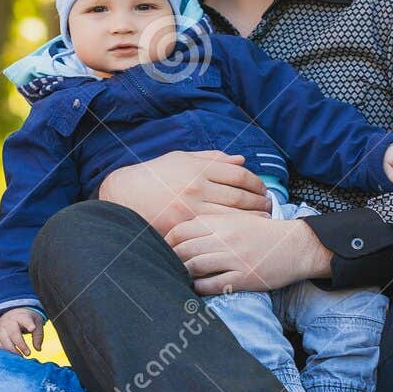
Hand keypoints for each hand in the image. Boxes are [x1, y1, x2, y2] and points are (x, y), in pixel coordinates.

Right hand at [0, 308, 44, 356]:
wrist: (10, 313)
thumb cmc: (25, 319)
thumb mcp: (36, 322)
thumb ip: (38, 335)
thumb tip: (38, 349)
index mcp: (21, 317)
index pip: (25, 320)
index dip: (29, 324)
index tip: (32, 328)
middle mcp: (10, 322)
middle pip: (13, 333)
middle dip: (21, 345)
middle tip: (28, 353)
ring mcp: (2, 329)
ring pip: (4, 341)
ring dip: (13, 351)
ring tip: (21, 356)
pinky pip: (0, 345)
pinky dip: (6, 352)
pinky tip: (14, 356)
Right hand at [98, 150, 269, 233]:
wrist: (124, 195)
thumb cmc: (154, 175)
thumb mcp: (181, 158)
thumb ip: (212, 158)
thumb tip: (241, 161)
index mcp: (198, 168)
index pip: (239, 175)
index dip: (256, 183)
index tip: (262, 190)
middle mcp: (197, 187)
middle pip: (240, 196)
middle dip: (259, 203)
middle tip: (268, 207)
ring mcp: (190, 209)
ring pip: (232, 215)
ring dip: (251, 218)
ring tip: (260, 220)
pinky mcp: (183, 226)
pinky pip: (215, 229)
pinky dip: (232, 231)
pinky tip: (239, 233)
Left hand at [166, 212, 332, 294]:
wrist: (296, 245)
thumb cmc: (263, 232)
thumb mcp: (237, 218)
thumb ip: (212, 222)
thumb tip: (182, 230)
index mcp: (222, 221)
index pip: (182, 229)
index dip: (168, 240)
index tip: (164, 247)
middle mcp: (225, 239)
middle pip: (185, 249)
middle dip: (171, 258)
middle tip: (166, 264)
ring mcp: (234, 259)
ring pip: (195, 266)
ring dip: (183, 272)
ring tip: (180, 275)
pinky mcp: (243, 278)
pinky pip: (213, 284)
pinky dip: (199, 287)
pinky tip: (196, 287)